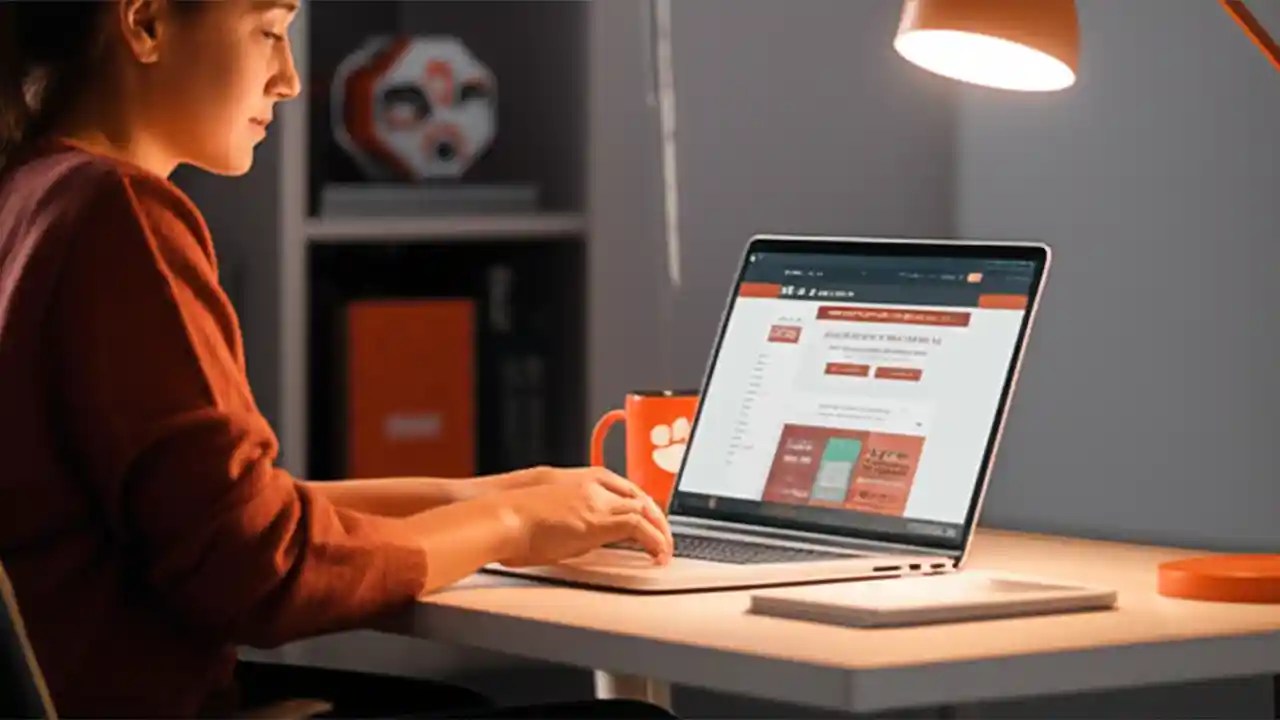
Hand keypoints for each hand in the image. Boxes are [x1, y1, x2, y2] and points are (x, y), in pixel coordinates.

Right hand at [486, 467, 673, 567]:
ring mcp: (597, 501)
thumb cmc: (512, 518)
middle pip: (639, 497)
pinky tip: (658, 555)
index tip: (648, 520)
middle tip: (664, 537)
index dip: (641, 506)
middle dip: (656, 517)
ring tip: (666, 550)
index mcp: (579, 478)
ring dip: (660, 531)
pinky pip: (640, 528)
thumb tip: (581, 535)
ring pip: (645, 510)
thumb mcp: (547, 510)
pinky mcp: (599, 520)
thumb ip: (570, 516)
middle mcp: (593, 484)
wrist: (501, 517)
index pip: (624, 488)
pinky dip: (655, 541)